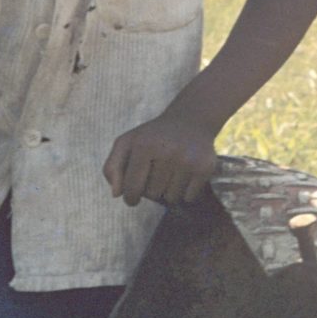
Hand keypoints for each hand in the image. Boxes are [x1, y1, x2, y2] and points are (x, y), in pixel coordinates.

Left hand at [103, 112, 218, 206]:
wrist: (190, 120)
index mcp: (144, 145)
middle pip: (152, 194)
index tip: (132, 198)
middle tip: (156, 175)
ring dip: (168, 191)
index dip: (130, 197)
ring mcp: (187, 160)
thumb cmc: (153, 136)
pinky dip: (184, 192)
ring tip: (170, 173)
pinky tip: (184, 175)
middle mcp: (167, 152)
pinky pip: (188, 197)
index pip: (132, 187)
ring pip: (171, 198)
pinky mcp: (205, 168)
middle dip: (151, 190)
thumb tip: (116, 194)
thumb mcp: (127, 143)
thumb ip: (112, 167)